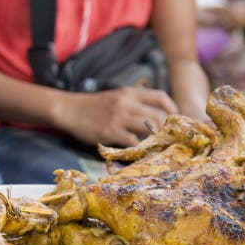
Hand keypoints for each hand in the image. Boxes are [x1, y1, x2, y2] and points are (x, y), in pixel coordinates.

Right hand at [53, 87, 178, 146]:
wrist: (70, 109)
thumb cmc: (93, 106)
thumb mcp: (115, 96)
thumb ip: (133, 102)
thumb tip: (152, 117)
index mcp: (130, 93)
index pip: (160, 96)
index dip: (172, 109)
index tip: (174, 119)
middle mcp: (127, 103)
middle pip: (157, 116)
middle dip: (164, 130)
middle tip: (163, 139)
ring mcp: (119, 118)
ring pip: (147, 129)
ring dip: (152, 140)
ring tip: (152, 146)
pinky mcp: (110, 131)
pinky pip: (132, 142)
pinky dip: (137, 148)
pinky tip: (135, 151)